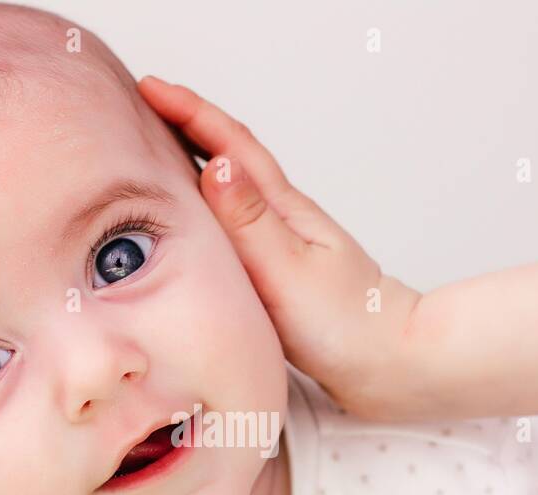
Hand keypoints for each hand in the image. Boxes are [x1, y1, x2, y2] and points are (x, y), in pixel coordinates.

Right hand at [137, 75, 423, 420]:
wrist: (390, 363)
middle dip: (188, 123)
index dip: (189, 112)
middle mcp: (284, 219)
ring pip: (234, 188)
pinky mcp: (283, 273)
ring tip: (161, 147)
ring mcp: (285, 244)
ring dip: (198, 159)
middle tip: (147, 101)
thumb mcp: (288, 269)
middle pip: (232, 156)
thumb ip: (249, 221)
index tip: (149, 87)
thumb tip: (215, 167)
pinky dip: (211, 205)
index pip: (230, 145)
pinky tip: (200, 218)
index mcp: (283, 211)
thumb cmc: (344, 324)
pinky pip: (236, 223)